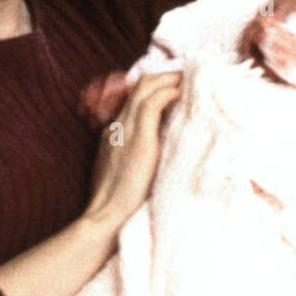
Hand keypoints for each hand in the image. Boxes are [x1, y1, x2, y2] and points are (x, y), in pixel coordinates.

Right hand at [83, 71, 180, 233]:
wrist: (105, 219)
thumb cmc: (120, 205)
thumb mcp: (128, 172)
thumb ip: (139, 155)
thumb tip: (162, 150)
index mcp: (114, 132)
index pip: (134, 97)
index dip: (155, 87)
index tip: (175, 87)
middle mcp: (118, 125)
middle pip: (140, 85)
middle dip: (165, 76)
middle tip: (187, 77)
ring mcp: (126, 129)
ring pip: (145, 87)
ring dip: (170, 79)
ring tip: (190, 80)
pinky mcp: (139, 139)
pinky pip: (153, 103)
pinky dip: (169, 93)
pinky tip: (183, 94)